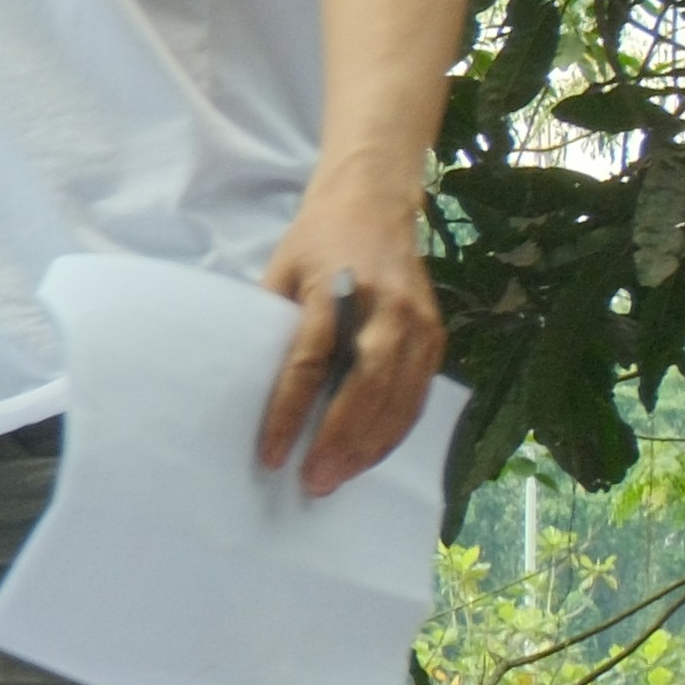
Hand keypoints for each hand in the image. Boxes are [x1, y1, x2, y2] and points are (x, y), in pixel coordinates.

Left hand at [256, 166, 448, 497]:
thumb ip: (273, 326)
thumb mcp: (280, 272)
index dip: (290, 412)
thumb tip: (250, 390)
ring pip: (398, 395)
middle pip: (365, 385)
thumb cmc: (317, 240)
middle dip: (340, 440)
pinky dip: (394, 428)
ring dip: (369, 444)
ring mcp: (417, 321)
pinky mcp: (434, 332)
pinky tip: (371, 455)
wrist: (375, 202)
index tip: (272, 455)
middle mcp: (386, 308)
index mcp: (338, 290)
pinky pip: (417, 392)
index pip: (310, 362)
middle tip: (315, 482)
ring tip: (339, 478)